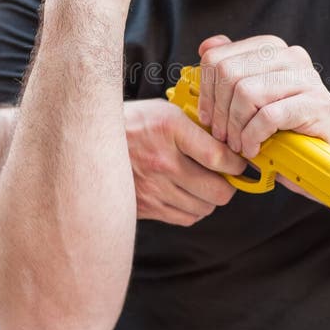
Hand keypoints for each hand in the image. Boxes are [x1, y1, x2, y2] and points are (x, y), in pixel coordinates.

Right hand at [125, 99, 245, 226]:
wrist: (88, 142)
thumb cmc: (132, 123)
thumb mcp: (164, 111)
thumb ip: (196, 126)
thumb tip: (228, 144)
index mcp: (168, 129)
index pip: (218, 157)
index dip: (238, 164)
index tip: (241, 163)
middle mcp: (161, 161)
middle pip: (217, 191)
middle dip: (229, 185)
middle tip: (227, 177)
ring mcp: (152, 188)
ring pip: (204, 207)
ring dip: (211, 198)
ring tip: (206, 184)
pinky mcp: (144, 207)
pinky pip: (185, 218)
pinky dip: (194, 209)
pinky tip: (188, 194)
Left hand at [197, 35, 329, 158]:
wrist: (320, 153)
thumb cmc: (280, 125)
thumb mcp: (250, 96)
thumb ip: (229, 68)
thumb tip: (206, 47)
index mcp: (271, 48)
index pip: (218, 57)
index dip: (206, 90)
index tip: (207, 116)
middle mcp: (291, 56)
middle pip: (229, 73)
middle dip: (219, 110)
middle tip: (221, 135)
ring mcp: (307, 78)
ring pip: (247, 93)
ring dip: (235, 127)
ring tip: (237, 145)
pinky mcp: (317, 103)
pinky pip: (268, 116)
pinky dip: (253, 137)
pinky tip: (253, 149)